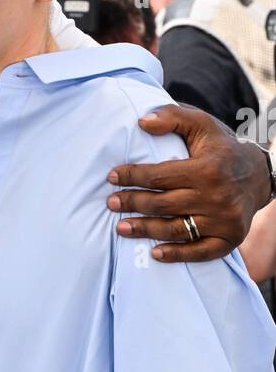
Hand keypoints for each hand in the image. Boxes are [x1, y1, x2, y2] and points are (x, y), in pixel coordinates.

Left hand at [107, 103, 270, 261]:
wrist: (260, 175)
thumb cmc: (222, 148)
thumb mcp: (201, 124)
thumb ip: (172, 117)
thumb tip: (142, 122)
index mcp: (207, 169)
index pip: (159, 176)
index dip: (132, 177)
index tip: (112, 177)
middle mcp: (216, 196)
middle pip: (163, 204)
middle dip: (132, 203)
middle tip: (111, 203)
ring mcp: (224, 220)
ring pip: (175, 229)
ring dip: (145, 230)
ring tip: (120, 228)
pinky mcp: (230, 238)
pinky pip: (200, 252)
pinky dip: (177, 255)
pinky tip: (155, 253)